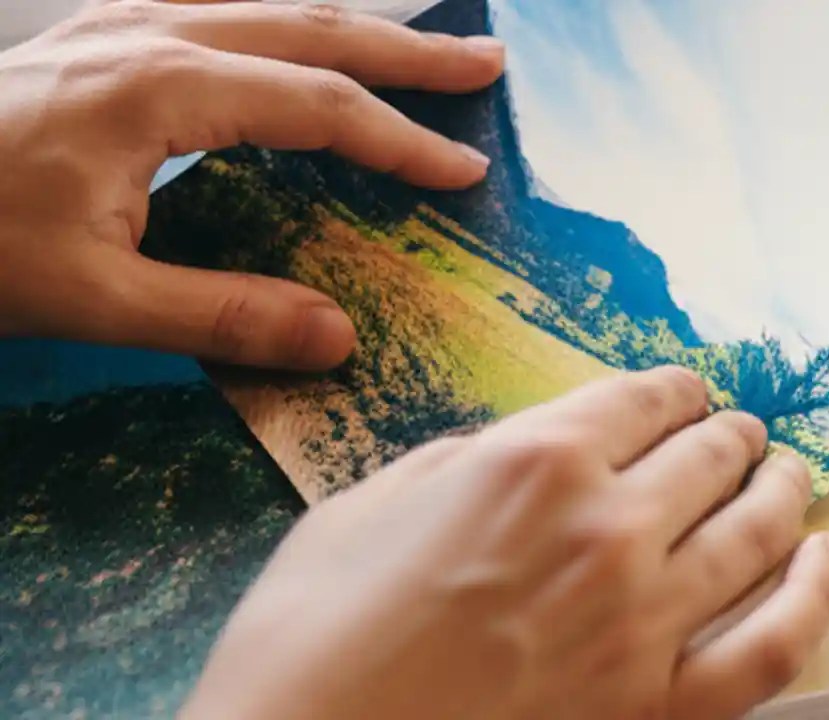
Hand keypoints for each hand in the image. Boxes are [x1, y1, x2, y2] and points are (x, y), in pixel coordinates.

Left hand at [0, 0, 503, 369]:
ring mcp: (120, 21)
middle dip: (408, 49)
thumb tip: (337, 338)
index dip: (401, 140)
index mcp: (160, 89)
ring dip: (355, 28)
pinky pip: (221, 11)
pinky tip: (302, 45)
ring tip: (422, 47)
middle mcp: (149, 33)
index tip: (465, 171)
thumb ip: (221, 315)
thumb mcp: (92, 299)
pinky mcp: (99, 34)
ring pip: (269, 7)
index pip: (318, 107)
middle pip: (311, 27)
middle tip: (485, 64)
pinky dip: (287, 27)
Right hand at [182, 367, 828, 719]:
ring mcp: (644, 622)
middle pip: (708, 455)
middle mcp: (606, 527)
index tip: (682, 393)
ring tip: (789, 476)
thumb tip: (506, 456)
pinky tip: (827, 562)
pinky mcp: (661, 708)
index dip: (671, 389)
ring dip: (782, 492)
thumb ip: (457, 466)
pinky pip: (776, 644)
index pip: (640, 398)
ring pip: (756, 532)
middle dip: (730, 434)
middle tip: (740, 433)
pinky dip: (816, 595)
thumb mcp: (364, 511)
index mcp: (531, 463)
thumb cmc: (309, 647)